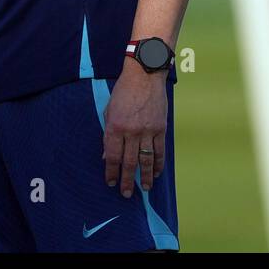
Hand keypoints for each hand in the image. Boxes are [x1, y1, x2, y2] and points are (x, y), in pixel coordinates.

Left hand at [102, 61, 167, 196]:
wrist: (144, 75)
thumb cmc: (123, 91)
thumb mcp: (109, 111)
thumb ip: (108, 134)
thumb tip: (107, 156)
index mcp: (115, 127)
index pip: (112, 156)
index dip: (111, 172)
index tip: (110, 182)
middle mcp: (131, 131)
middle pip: (129, 162)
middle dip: (126, 180)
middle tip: (125, 194)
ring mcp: (148, 130)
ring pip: (146, 160)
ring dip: (145, 177)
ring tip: (145, 188)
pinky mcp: (161, 128)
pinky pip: (160, 150)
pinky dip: (159, 163)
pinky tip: (157, 172)